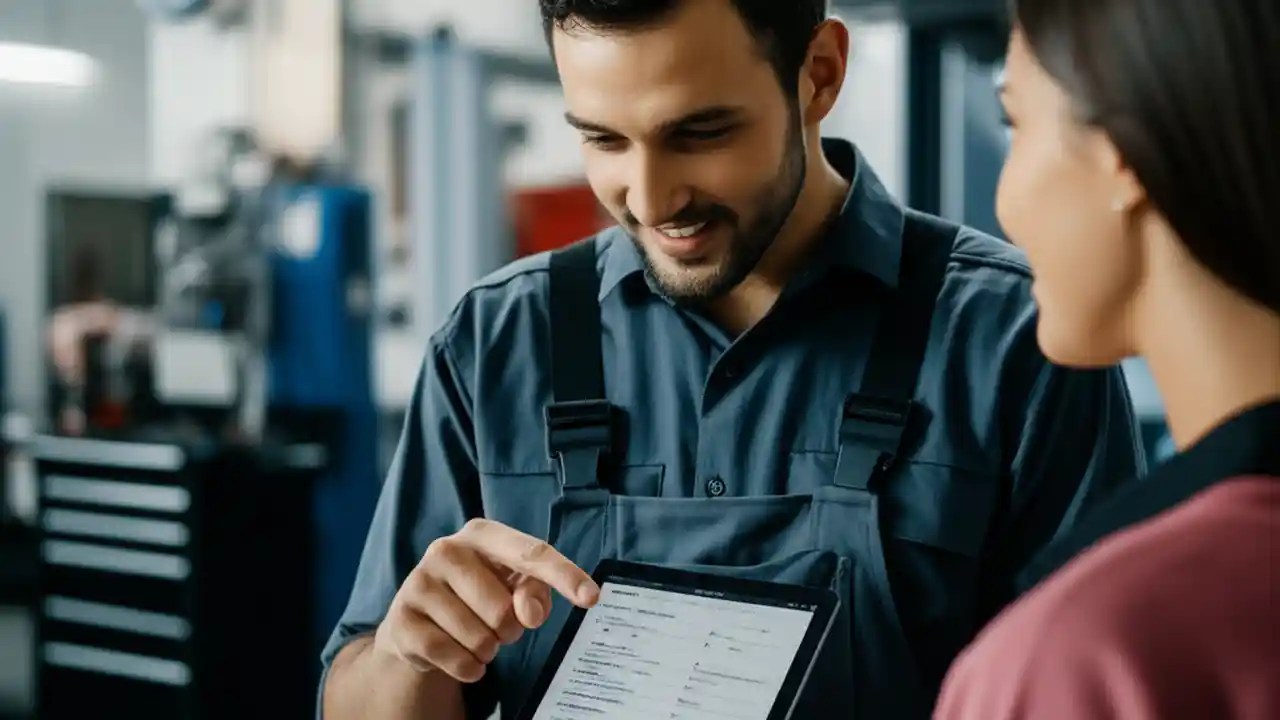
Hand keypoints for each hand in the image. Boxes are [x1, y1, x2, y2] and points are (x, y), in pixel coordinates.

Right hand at [373, 519, 599, 682]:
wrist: (417, 621)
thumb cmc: (477, 595)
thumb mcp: (511, 587)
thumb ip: (533, 593)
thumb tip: (530, 614)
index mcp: (481, 533)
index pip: (532, 553)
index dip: (565, 575)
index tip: (592, 598)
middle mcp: (446, 549)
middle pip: (506, 611)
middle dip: (508, 629)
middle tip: (493, 622)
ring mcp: (419, 583)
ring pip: (481, 639)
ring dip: (487, 649)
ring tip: (472, 634)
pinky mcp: (402, 621)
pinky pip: (457, 660)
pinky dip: (468, 668)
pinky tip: (458, 653)